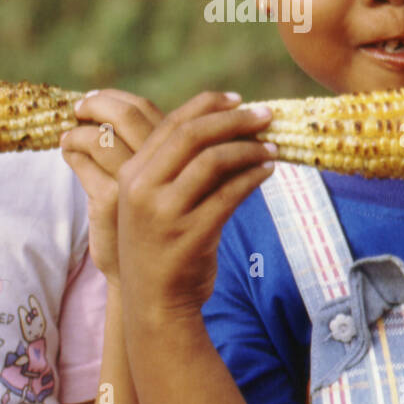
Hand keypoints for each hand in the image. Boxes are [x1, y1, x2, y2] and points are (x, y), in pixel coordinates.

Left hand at [60, 89, 162, 286]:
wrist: (163, 284)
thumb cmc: (169, 231)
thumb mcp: (173, 189)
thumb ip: (160, 156)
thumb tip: (121, 118)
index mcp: (179, 154)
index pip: (147, 108)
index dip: (117, 97)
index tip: (94, 95)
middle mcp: (161, 164)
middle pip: (126, 114)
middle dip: (98, 103)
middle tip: (80, 106)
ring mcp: (135, 184)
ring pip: (100, 138)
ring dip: (79, 131)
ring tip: (68, 136)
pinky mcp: (111, 203)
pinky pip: (84, 164)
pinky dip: (72, 154)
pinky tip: (67, 154)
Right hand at [115, 92, 274, 323]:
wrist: (154, 304)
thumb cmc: (162, 246)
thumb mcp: (154, 202)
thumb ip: (176, 167)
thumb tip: (228, 125)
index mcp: (131, 173)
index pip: (172, 123)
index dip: (208, 105)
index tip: (238, 99)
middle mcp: (142, 189)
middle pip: (193, 135)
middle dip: (234, 120)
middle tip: (265, 115)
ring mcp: (164, 213)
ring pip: (213, 161)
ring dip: (249, 149)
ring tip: (271, 150)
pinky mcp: (190, 235)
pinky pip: (230, 194)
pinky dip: (253, 178)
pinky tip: (267, 173)